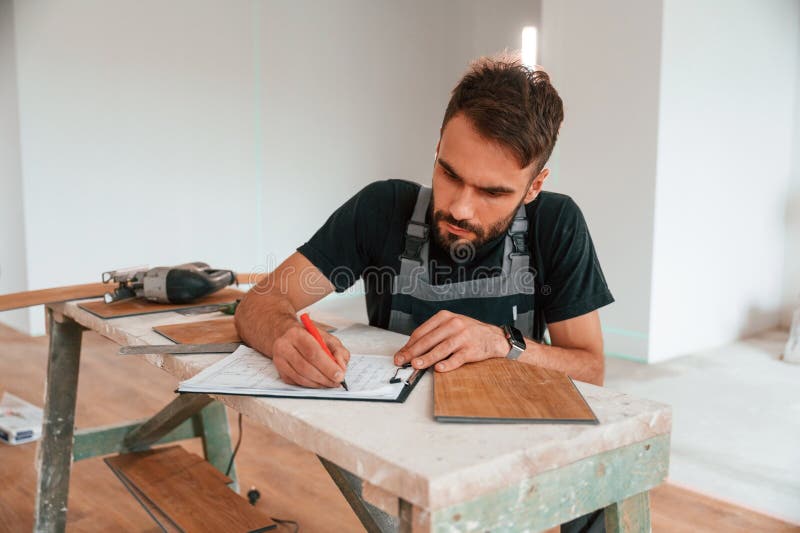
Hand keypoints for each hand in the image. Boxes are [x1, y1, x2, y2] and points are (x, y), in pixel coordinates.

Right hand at [271, 324, 349, 387]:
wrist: (288, 337)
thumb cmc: (309, 337)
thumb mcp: (327, 337)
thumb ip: (338, 350)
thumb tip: (341, 367)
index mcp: (297, 334)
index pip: (313, 352)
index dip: (327, 366)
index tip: (339, 374)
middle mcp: (284, 346)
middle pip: (305, 367)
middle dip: (324, 377)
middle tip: (336, 381)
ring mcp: (280, 360)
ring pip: (300, 377)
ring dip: (318, 383)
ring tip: (330, 383)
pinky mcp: (280, 371)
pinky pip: (297, 382)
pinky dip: (311, 385)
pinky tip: (319, 382)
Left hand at [394, 311, 508, 371]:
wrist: (493, 337)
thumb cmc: (468, 333)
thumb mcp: (450, 326)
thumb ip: (433, 335)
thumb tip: (412, 350)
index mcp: (444, 317)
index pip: (421, 331)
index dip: (409, 344)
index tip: (400, 354)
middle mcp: (453, 324)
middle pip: (428, 340)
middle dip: (412, 352)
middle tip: (402, 360)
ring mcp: (463, 336)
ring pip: (441, 349)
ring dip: (427, 358)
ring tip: (416, 365)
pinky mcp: (471, 349)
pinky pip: (457, 358)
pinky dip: (448, 364)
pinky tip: (439, 369)